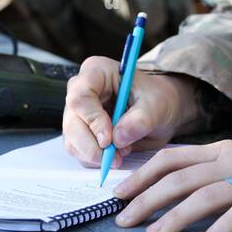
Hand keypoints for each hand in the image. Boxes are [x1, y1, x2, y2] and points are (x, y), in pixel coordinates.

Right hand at [61, 56, 199, 169]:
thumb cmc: (157, 99)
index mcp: (97, 71)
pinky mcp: (80, 133)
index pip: (80, 97)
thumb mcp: (157, 105)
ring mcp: (77, 113)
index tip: (109, 139)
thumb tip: (119, 138)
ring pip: (72, 142)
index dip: (92, 120)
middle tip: (115, 156)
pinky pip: (79, 153)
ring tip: (123, 152)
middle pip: (72, 123)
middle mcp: (81, 90)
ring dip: (96, 155)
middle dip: (92, 145)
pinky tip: (117, 153)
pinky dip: (97, 160)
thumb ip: (141, 119)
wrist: (159, 112)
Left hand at [112, 137, 231, 231]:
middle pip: (179, 178)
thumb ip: (215, 166)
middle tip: (122, 219)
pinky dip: (226, 224)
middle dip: (145, 199)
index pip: (172, 158)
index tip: (118, 192)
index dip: (142, 174)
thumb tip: (178, 183)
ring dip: (175, 215)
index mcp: (222, 151)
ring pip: (205, 194)